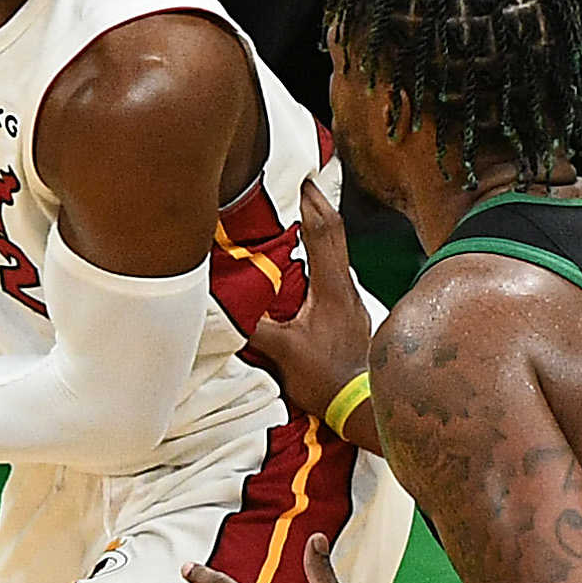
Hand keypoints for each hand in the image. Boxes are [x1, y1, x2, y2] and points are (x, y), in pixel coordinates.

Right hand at [239, 181, 376, 429]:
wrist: (360, 405)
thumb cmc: (325, 379)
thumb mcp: (283, 352)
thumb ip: (253, 326)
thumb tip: (222, 306)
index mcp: (332, 289)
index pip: (324, 233)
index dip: (311, 202)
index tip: (298, 177)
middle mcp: (346, 289)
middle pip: (336, 235)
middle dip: (317, 205)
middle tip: (301, 182)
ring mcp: (351, 302)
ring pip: (338, 253)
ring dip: (321, 229)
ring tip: (303, 212)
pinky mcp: (350, 315)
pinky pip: (335, 273)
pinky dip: (322, 255)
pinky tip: (309, 262)